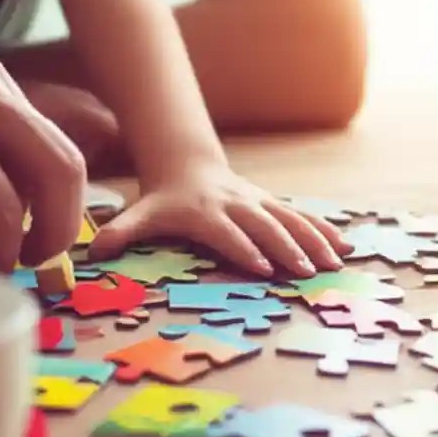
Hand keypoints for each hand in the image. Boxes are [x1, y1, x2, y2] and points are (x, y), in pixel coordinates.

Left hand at [89, 163, 351, 277]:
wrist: (187, 164)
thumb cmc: (164, 199)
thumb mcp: (140, 213)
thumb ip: (121, 232)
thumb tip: (92, 253)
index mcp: (206, 212)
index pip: (227, 232)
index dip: (244, 248)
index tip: (262, 268)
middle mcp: (237, 204)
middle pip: (265, 226)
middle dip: (286, 248)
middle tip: (304, 272)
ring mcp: (259, 202)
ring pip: (290, 219)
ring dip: (313, 241)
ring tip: (334, 263)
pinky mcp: (273, 203)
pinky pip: (302, 216)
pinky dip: (324, 231)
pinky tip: (345, 247)